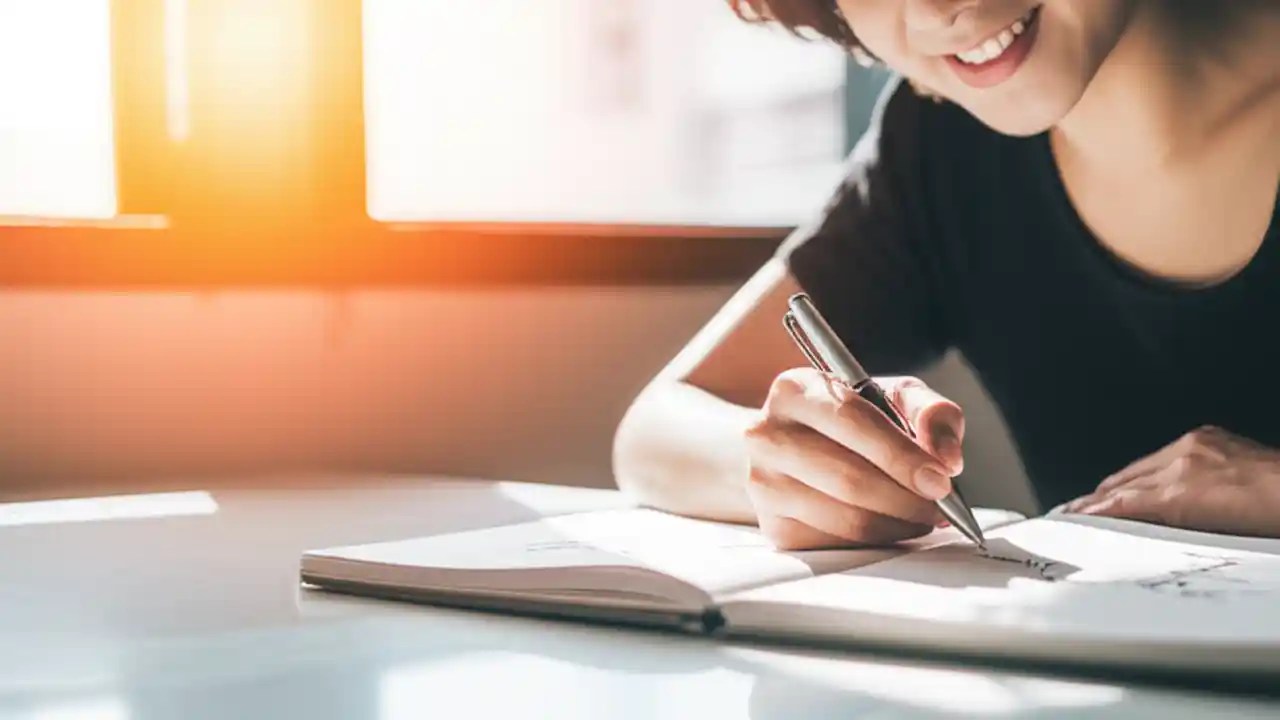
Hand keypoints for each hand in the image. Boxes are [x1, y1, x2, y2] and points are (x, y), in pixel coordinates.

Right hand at [744, 369, 964, 549]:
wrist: (791, 447)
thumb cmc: (847, 421)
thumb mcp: (890, 398)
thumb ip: (929, 413)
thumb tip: (947, 458)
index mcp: (795, 390)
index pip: (851, 421)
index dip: (901, 455)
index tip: (941, 479)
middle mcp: (766, 434)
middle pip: (849, 478)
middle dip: (907, 498)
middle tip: (939, 507)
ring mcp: (763, 484)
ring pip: (846, 518)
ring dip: (897, 524)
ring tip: (920, 516)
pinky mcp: (772, 526)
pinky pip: (836, 545)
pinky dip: (875, 541)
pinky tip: (888, 524)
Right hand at [1064, 426, 1279, 537]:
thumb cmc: (1270, 522)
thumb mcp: (1215, 538)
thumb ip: (1171, 530)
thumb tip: (1138, 529)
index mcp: (1181, 492)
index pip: (1123, 502)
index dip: (1093, 511)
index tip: (1071, 517)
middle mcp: (1183, 463)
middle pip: (1125, 482)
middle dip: (1097, 497)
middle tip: (1074, 509)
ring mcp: (1195, 446)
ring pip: (1142, 466)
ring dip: (1119, 483)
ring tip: (1099, 496)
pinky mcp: (1208, 437)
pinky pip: (1165, 453)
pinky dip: (1148, 468)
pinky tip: (1141, 476)